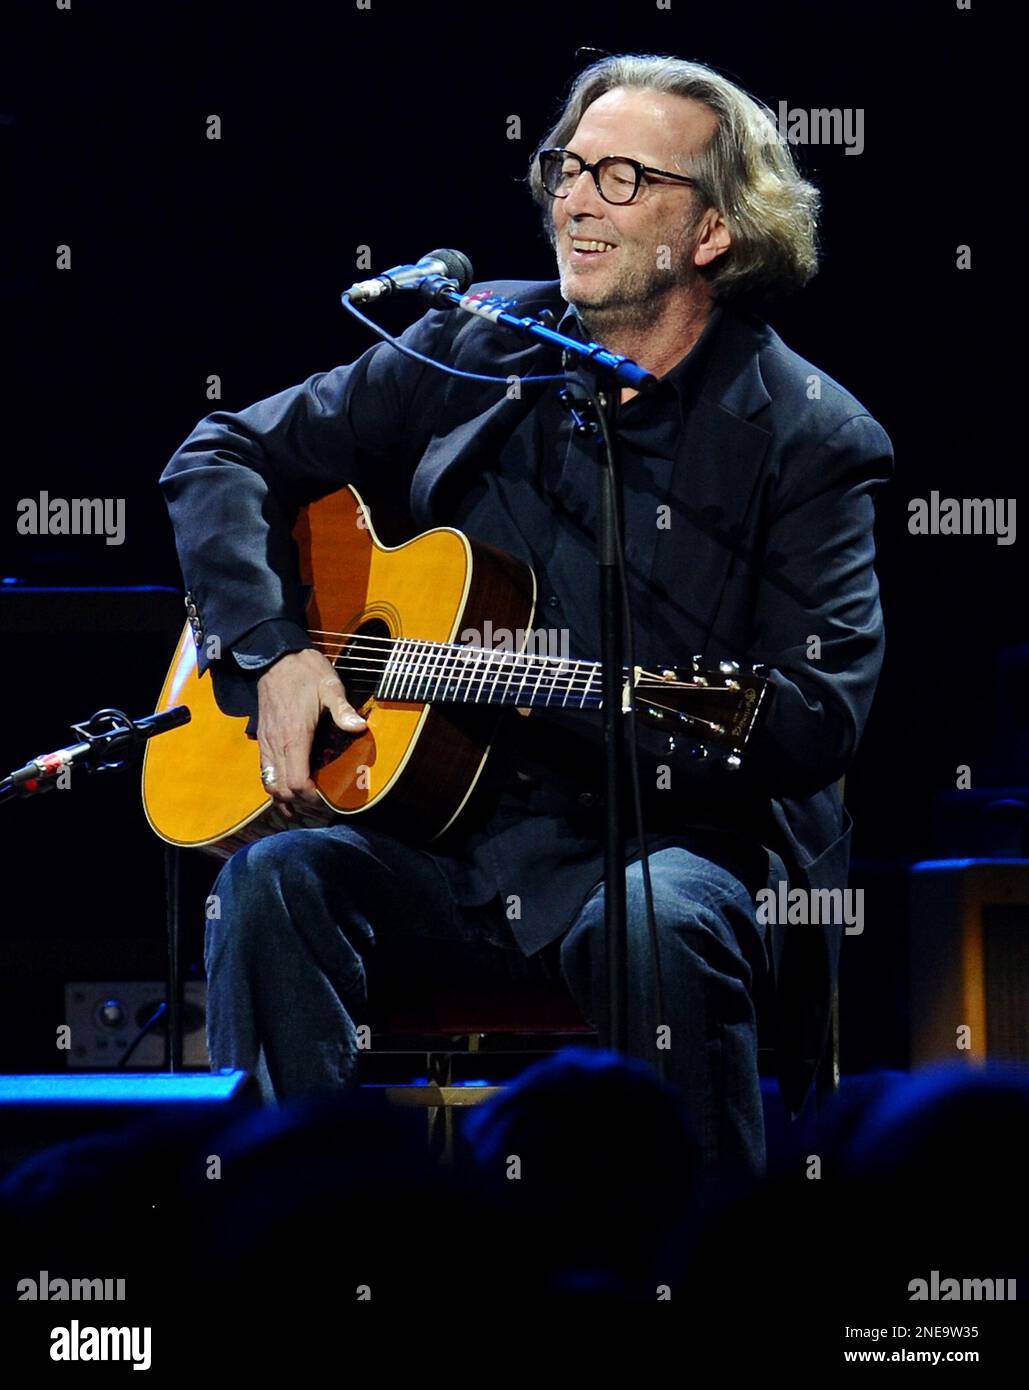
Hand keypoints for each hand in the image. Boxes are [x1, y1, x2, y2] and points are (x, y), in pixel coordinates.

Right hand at [256, 649, 366, 817]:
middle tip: (321, 801)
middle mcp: (276, 744)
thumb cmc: (305, 672)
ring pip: (270, 783)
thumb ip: (343, 711)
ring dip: (286, 796)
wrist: (275, 657)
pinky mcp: (262, 738)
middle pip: (282, 789)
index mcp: (294, 736)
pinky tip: (287, 789)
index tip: (328, 797)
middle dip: (301, 801)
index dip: (312, 797)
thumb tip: (359, 728)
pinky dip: (275, 785)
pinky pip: (264, 771)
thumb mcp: (330, 687)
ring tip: (305, 802)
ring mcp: (266, 742)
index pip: (297, 782)